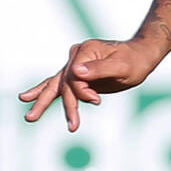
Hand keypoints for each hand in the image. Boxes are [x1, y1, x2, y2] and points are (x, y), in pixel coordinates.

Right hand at [18, 38, 160, 131]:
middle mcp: (76, 57)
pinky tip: (32, 100)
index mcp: (85, 52)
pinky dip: (47, 93)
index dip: (81, 92)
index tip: (97, 100)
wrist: (141, 56)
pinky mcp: (78, 76)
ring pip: (56, 85)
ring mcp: (75, 66)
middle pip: (59, 82)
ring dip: (42, 101)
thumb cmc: (134, 61)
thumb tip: (76, 73)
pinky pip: (60, 86)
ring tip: (29, 116)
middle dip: (46, 102)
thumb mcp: (121, 66)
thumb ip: (99, 69)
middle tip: (31, 118)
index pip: (74, 77)